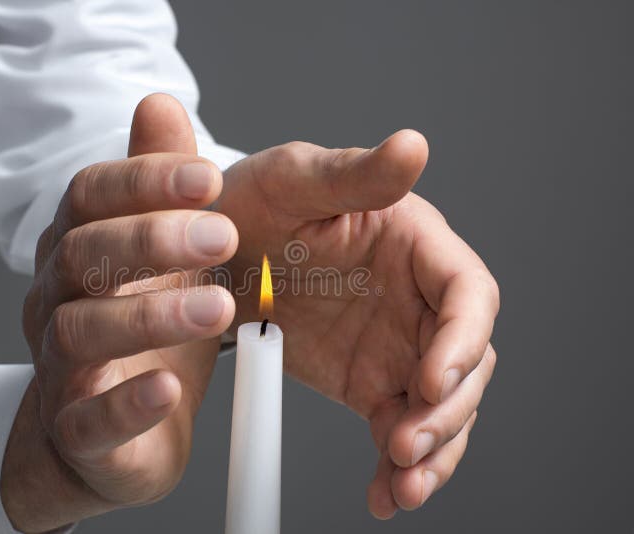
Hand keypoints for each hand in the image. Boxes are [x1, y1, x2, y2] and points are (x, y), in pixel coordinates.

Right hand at [1, 94, 237, 531]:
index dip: (145, 180)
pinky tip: (167, 389)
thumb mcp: (160, 253)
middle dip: (152, 239)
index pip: (91, 195)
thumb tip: (160, 104)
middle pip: (82, 254)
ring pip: (81, 331)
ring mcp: (61, 367)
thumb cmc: (139, 332)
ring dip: (151, 316)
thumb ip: (158, 184)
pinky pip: (90, 418)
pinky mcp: (77, 430)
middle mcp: (55, 299)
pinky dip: (128, 403)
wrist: (108, 435)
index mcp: (77, 247)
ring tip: (218, 309)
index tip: (209, 176)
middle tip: (222, 235)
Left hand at [215, 133, 498, 517]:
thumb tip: (414, 145)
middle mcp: (418, 299)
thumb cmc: (253, 201)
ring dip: (431, 452)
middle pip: (465, 362)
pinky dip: (395, 467)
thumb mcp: (293, 178)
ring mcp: (397, 346)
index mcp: (415, 243)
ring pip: (438, 407)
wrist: (213, 251)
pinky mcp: (370, 383)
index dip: (463, 340)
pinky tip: (383, 495)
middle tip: (407, 446)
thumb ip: (353, 173)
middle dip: (447, 410)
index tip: (430, 378)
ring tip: (402, 489)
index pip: (468, 293)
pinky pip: (396, 430)